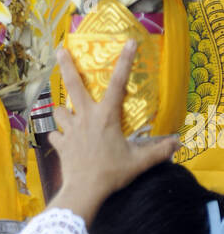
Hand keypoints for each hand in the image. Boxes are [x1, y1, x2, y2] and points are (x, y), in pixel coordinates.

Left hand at [50, 42, 179, 222]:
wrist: (84, 190)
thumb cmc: (111, 173)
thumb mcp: (139, 162)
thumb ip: (158, 151)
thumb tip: (177, 144)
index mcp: (106, 116)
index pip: (119, 83)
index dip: (125, 61)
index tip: (129, 43)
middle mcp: (85, 117)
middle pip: (73, 85)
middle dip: (67, 65)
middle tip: (60, 50)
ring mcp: (70, 130)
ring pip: (60, 110)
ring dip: (64, 111)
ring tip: (68, 115)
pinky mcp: (60, 144)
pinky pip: (56, 135)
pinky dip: (59, 136)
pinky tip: (63, 140)